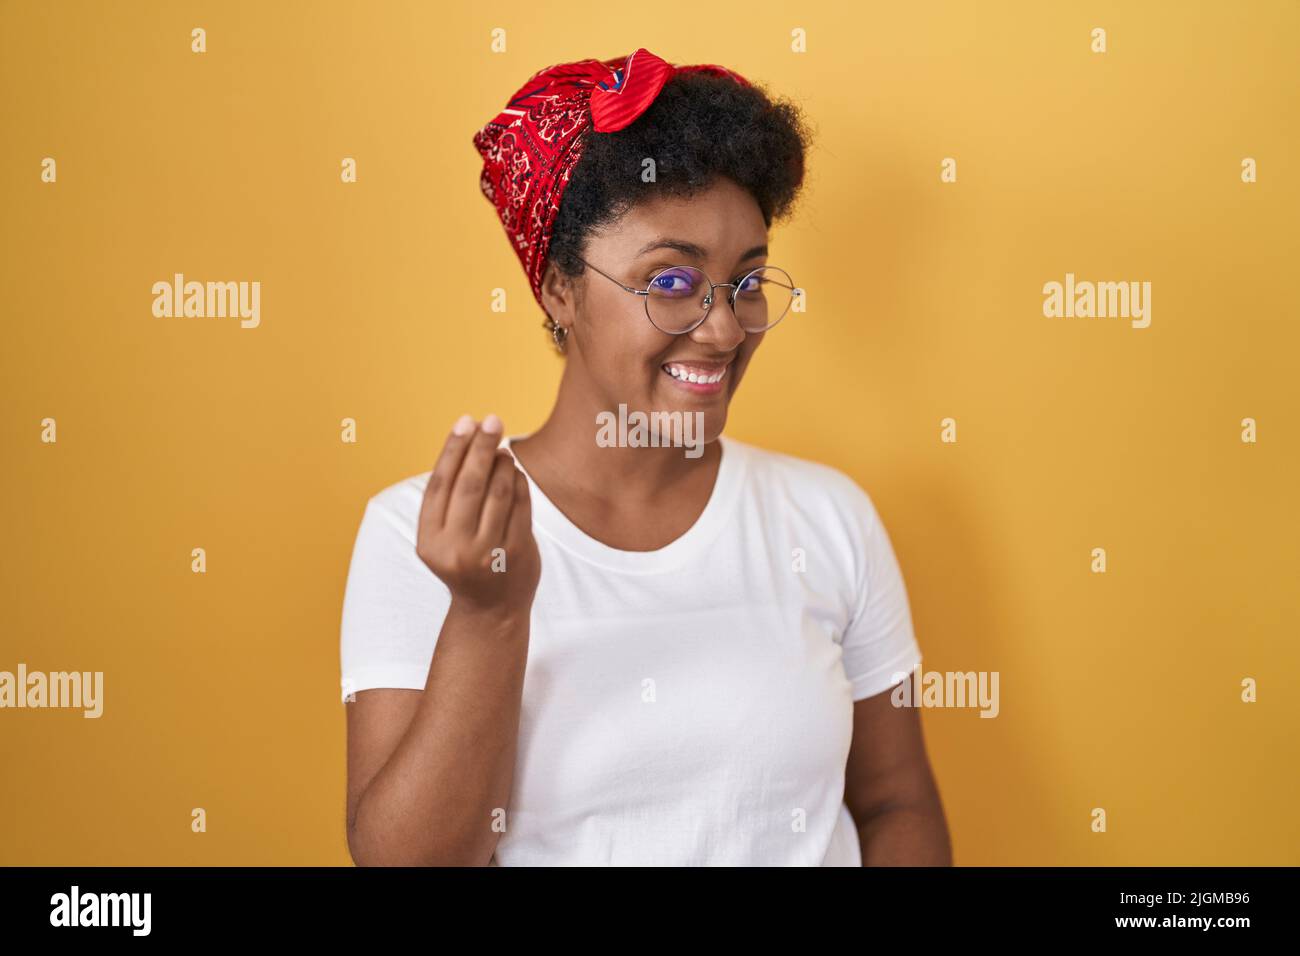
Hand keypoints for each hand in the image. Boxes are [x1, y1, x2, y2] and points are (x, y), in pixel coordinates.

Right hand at [415, 414, 540, 615]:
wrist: (490, 611)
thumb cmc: (466, 562)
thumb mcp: (445, 537)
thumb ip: (450, 499)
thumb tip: (470, 441)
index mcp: (430, 541)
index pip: (440, 483)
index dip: (453, 448)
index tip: (465, 421)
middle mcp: (455, 548)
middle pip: (469, 484)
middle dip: (481, 447)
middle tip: (492, 420)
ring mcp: (488, 553)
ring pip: (498, 492)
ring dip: (503, 463)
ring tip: (503, 449)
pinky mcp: (517, 553)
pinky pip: (521, 506)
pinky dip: (519, 483)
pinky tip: (516, 472)